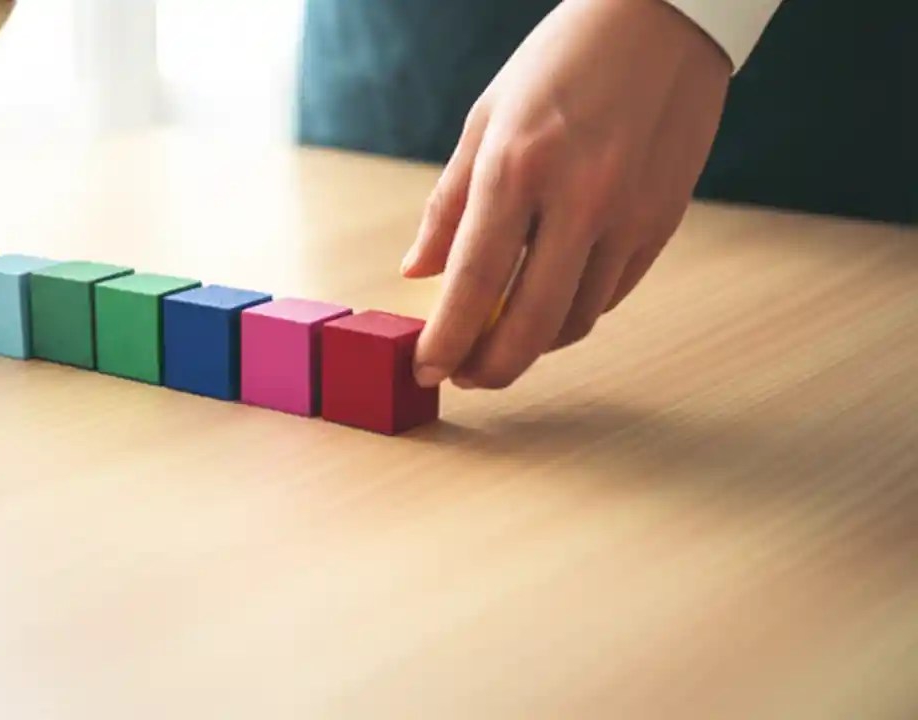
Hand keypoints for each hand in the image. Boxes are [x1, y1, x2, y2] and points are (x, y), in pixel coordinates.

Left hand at [401, 0, 730, 388]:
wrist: (663, 17)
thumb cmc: (560, 61)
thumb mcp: (487, 118)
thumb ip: (449, 203)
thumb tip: (416, 272)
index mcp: (518, 167)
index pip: (474, 282)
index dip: (445, 340)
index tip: (425, 369)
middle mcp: (578, 199)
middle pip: (530, 323)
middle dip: (490, 368)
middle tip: (465, 377)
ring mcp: (629, 214)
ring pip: (578, 320)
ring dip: (533, 347)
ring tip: (501, 343)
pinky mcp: (663, 221)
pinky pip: (612, 294)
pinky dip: (575, 314)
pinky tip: (549, 306)